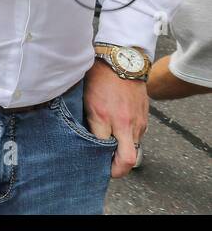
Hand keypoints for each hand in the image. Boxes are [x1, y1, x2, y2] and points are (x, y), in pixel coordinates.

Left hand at [83, 60, 147, 177]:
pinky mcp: (145, 118)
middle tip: (106, 168)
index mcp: (104, 117)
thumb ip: (87, 121)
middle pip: (127, 160)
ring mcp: (138, 122)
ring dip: (123, 152)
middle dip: (117, 169)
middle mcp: (124, 123)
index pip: (101, 149)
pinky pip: (138, 136)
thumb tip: (84, 138)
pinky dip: (129, 139)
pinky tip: (118, 132)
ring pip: (133, 149)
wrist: (122, 60)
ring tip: (108, 147)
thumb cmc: (98, 77)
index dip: (99, 162)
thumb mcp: (85, 99)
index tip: (93, 164)